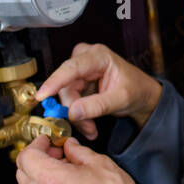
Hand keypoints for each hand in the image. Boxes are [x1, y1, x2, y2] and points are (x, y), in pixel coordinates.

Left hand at [15, 134, 148, 183]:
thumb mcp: (99, 163)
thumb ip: (78, 152)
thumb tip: (70, 147)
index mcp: (53, 179)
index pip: (27, 157)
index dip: (36, 144)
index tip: (46, 141)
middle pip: (22, 173)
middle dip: (34, 158)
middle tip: (54, 152)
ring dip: (39, 174)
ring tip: (61, 168)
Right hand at [34, 42, 162, 139]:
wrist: (141, 94)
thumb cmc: (136, 90)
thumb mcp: (121, 99)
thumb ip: (97, 106)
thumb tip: (73, 112)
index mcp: (98, 56)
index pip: (71, 68)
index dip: (54, 82)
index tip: (42, 96)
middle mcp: (85, 58)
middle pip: (66, 85)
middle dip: (74, 110)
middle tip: (88, 128)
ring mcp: (79, 70)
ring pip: (65, 96)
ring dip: (77, 116)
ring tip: (91, 128)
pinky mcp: (76, 82)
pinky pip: (69, 101)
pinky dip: (78, 115)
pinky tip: (89, 124)